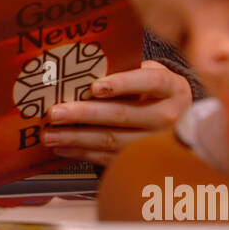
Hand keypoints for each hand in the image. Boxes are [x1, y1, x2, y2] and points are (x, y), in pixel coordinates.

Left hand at [42, 60, 192, 165]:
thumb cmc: (155, 92)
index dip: (122, 84)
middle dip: (84, 113)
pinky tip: (63, 147)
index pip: (150, 82)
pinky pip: (108, 158)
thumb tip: (80, 69)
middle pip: (122, 114)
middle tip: (55, 112)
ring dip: (75, 138)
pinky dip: (82, 152)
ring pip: (111, 140)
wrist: (178, 119)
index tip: (94, 87)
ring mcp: (155, 142)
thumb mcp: (149, 73)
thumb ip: (125, 70)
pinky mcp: (142, 160)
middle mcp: (168, 117)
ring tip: (50, 134)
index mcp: (171, 88)